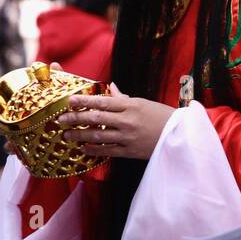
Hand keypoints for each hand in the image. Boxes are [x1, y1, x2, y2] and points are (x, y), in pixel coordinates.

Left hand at [55, 84, 174, 159]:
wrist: (180, 136)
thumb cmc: (161, 116)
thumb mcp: (143, 103)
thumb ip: (123, 97)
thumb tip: (110, 87)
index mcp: (131, 105)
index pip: (102, 101)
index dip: (84, 101)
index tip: (69, 101)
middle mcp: (128, 121)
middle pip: (96, 118)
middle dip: (76, 119)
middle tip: (61, 119)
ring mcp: (128, 137)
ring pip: (98, 136)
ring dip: (80, 136)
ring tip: (67, 135)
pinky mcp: (130, 152)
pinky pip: (107, 151)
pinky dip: (94, 149)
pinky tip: (84, 148)